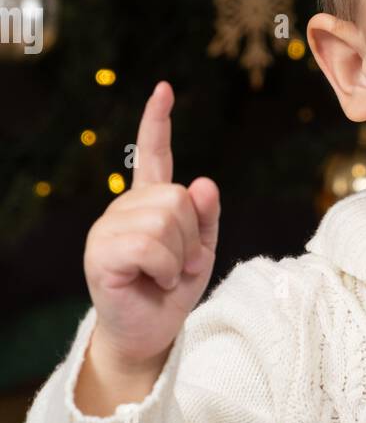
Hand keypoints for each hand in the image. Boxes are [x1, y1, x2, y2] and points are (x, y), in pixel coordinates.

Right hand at [83, 81, 219, 366]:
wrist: (150, 333)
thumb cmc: (173, 290)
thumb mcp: (202, 251)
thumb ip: (206, 217)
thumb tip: (203, 183)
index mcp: (148, 203)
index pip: (153, 155)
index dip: (158, 122)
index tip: (164, 89)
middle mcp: (124, 208)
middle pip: (176, 198)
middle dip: (191, 236)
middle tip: (181, 265)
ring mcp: (109, 228)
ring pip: (165, 221)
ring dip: (180, 257)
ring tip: (166, 275)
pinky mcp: (101, 253)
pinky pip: (150, 245)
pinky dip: (166, 268)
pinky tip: (155, 280)